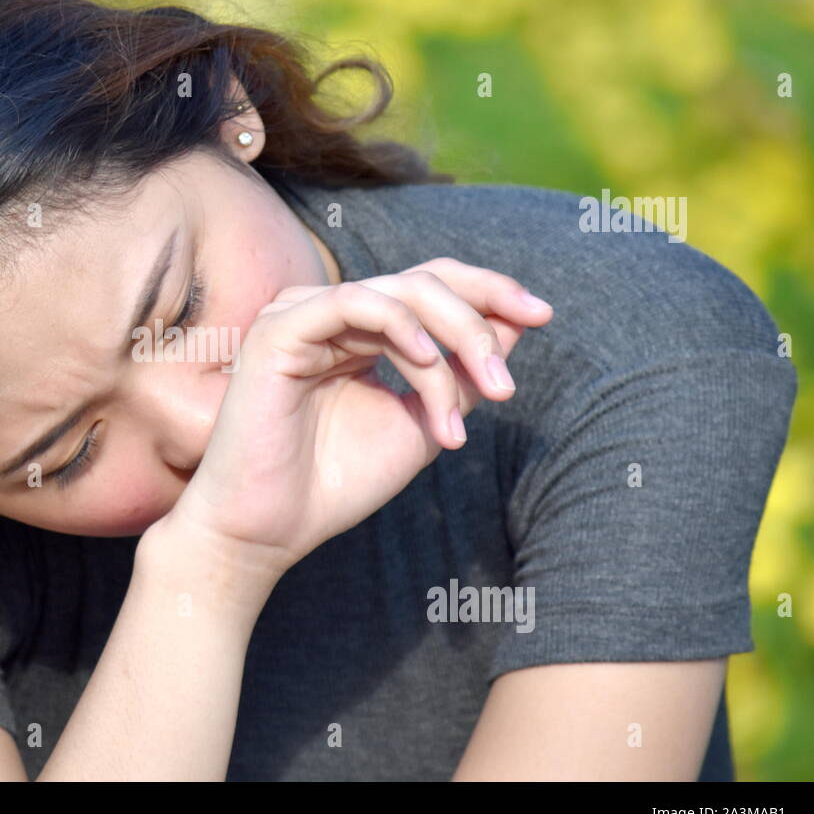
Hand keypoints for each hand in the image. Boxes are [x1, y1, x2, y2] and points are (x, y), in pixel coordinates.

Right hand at [156, 257, 553, 579]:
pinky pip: (351, 301)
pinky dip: (400, 325)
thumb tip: (517, 321)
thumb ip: (459, 374)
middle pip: (423, 282)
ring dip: (453, 340)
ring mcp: (299, 316)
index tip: (544, 315)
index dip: (488, 291)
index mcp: (357, 330)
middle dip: (479, 324)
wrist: (269, 531)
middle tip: (505, 385)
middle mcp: (328, 313)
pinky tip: (429, 363)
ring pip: (398, 291)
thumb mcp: (420, 424)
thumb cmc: (333, 484)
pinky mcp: (277, 331)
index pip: (429, 285)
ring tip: (478, 397)